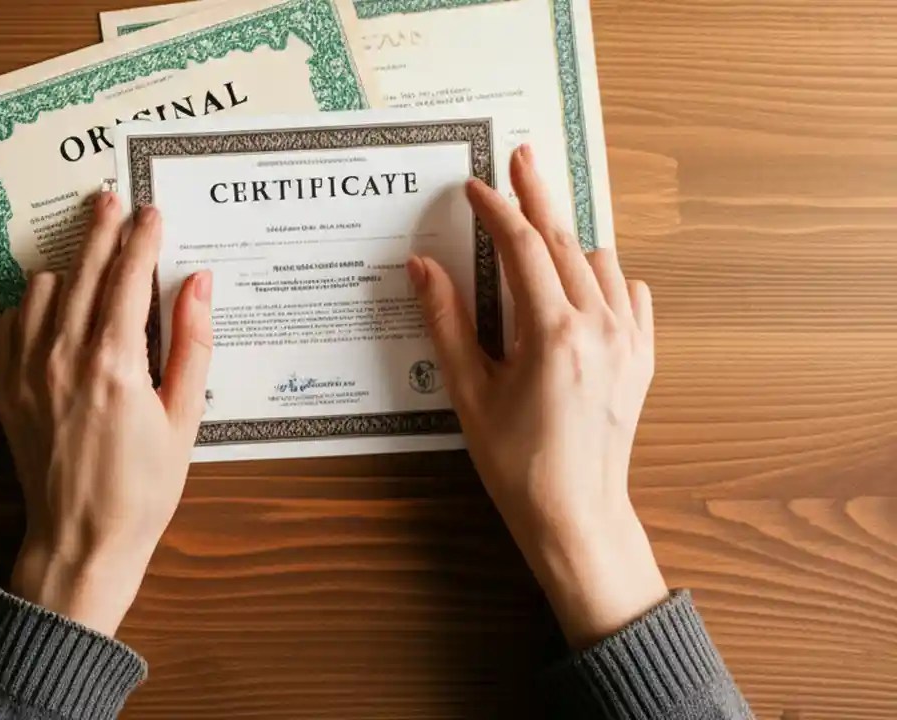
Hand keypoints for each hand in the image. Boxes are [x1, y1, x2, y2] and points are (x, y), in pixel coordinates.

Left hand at [0, 193, 212, 635]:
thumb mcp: (185, 419)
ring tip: (89, 259)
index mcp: (116, 365)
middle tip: (111, 198)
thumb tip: (198, 283)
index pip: (130, 278)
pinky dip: (33, 303)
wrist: (81, 541)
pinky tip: (53, 304)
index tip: (152, 212)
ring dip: (69, 267)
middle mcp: (65, 358)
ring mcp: (28, 372)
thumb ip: (192, 344)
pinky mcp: (6, 389)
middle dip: (101, 230)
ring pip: (43, 289)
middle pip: (84, 271)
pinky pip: (13, 322)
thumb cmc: (143, 489)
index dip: (143, 239)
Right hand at [408, 145, 666, 647]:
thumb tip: (422, 266)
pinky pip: (630, 293)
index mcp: (554, 333)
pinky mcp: (643, 357)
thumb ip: (446, 323)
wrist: (576, 515)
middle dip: (538, 196)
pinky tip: (584, 280)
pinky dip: (605, 275)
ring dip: (568, 237)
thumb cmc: (517, 463)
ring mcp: (630, 341)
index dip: (496, 209)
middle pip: (566, 240)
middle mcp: (601, 326)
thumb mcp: (468, 394)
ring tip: (540, 222)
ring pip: (601, 261)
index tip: (475, 184)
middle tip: (521, 155)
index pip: (523, 247)